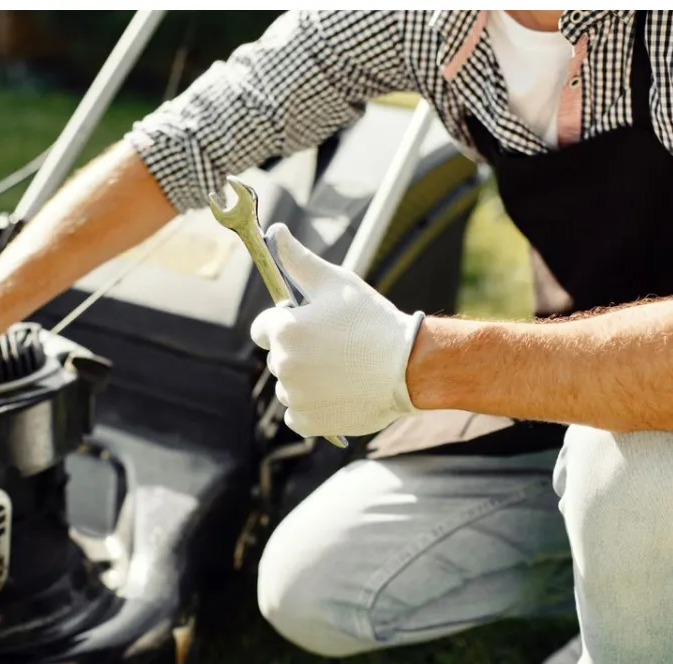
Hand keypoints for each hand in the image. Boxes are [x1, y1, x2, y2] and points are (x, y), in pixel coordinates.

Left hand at [249, 224, 424, 437]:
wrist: (409, 368)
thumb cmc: (373, 321)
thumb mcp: (337, 283)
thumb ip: (299, 260)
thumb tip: (275, 232)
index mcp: (284, 330)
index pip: (262, 328)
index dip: (285, 324)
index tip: (311, 326)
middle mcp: (283, 365)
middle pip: (278, 357)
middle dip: (299, 352)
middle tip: (336, 348)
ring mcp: (294, 396)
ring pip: (288, 386)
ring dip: (306, 380)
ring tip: (342, 371)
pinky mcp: (307, 421)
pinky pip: (297, 413)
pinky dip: (313, 406)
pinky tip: (339, 392)